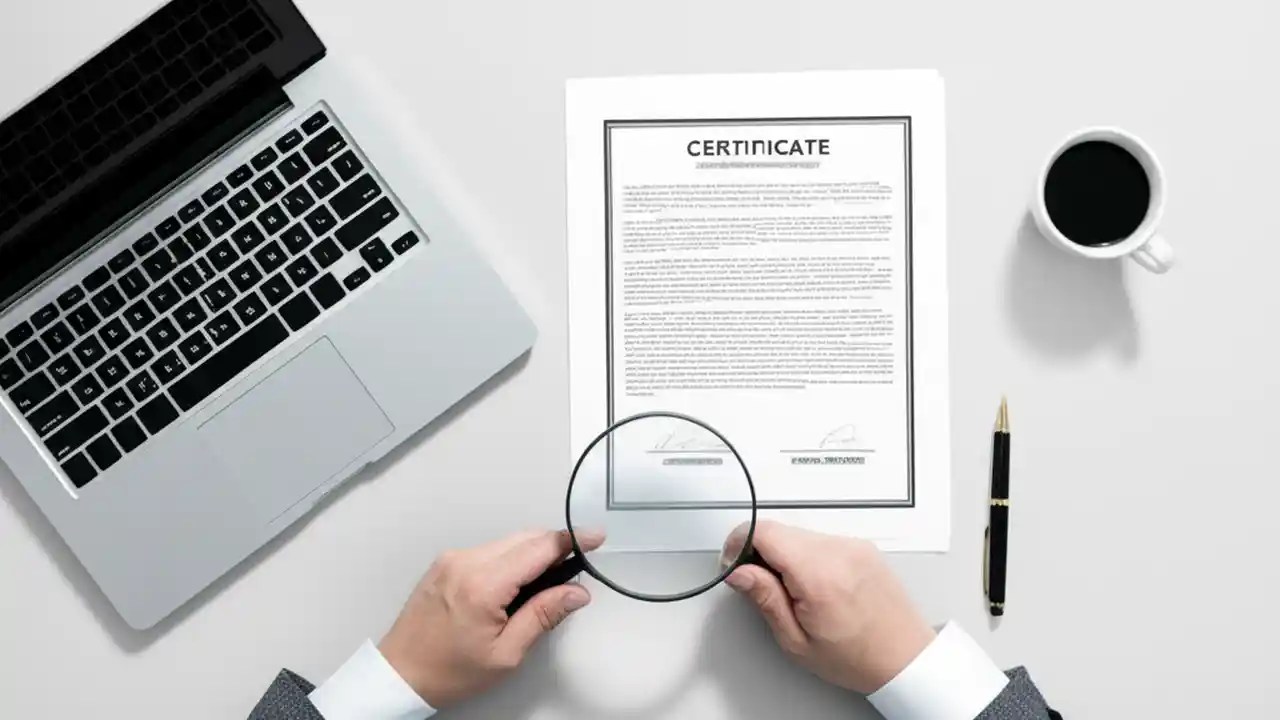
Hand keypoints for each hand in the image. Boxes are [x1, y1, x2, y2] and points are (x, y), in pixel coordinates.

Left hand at [379, 529, 603, 707]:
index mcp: (482, 585)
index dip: (571, 541)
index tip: (595, 537)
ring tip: (543, 585)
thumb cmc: (449, 671)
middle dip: (554, 547)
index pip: (538, 549)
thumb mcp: (506, 654)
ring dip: (531, 554)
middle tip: (575, 569)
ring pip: (507, 542)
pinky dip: (509, 559)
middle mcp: (466, 562)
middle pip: (524, 538)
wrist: (400, 673)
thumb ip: (543, 616)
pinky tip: (515, 584)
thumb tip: (576, 592)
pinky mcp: (446, 562)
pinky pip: (489, 550)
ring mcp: (452, 559)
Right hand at [723, 521, 934, 693]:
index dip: (739, 542)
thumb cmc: (858, 658)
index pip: (764, 531)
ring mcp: (853, 545)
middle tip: (763, 586)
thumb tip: (739, 572)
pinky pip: (821, 540)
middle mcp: (839, 552)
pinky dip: (809, 556)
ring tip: (797, 593)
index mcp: (819, 575)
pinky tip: (816, 585)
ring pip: (799, 534)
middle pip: (780, 530)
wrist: (905, 658)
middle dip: (761, 553)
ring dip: (786, 555)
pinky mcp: (862, 546)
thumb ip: (764, 599)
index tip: (733, 563)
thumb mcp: (797, 641)